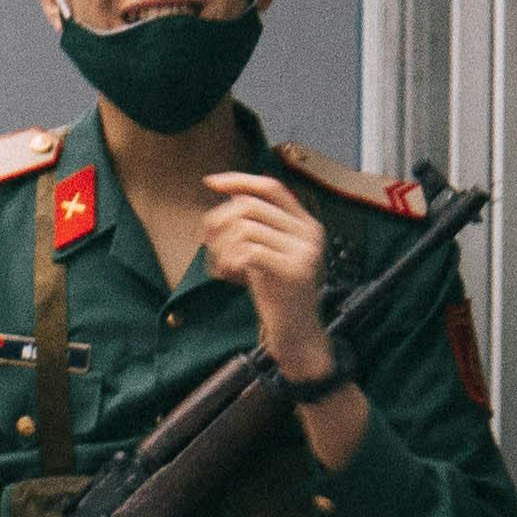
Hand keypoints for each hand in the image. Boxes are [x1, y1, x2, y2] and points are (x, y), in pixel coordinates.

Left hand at [200, 171, 333, 379]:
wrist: (297, 336)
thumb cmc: (278, 296)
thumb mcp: (268, 253)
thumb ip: (257, 226)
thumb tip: (229, 195)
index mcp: (306, 224)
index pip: (271, 187)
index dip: (240, 180)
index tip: (211, 182)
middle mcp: (310, 233)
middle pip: (251, 206)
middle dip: (219, 220)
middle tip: (206, 241)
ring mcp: (304, 252)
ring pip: (245, 228)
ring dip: (221, 245)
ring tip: (219, 264)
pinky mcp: (293, 271)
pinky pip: (248, 251)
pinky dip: (229, 261)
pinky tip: (228, 276)